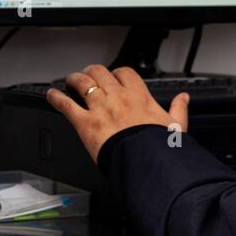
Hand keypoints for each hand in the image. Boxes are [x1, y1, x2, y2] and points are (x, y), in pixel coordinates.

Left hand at [46, 64, 189, 162]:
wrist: (145, 164)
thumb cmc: (160, 149)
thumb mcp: (177, 127)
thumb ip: (179, 109)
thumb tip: (184, 98)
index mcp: (139, 97)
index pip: (125, 73)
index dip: (117, 73)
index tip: (114, 77)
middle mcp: (117, 97)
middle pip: (100, 72)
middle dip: (92, 72)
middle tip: (88, 76)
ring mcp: (100, 108)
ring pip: (82, 82)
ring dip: (74, 79)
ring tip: (69, 81)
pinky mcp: (85, 123)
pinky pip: (66, 105)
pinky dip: (56, 98)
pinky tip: (51, 95)